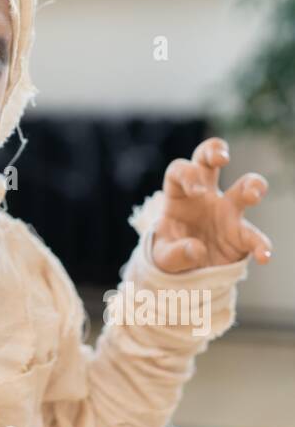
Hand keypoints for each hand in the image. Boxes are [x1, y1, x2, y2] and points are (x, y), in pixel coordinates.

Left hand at [151, 136, 271, 272]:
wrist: (187, 274)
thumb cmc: (172, 255)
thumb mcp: (163, 258)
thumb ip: (175, 254)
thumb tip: (196, 249)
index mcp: (179, 195)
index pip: (179, 170)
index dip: (188, 175)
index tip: (196, 191)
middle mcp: (204, 196)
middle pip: (208, 161)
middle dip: (215, 151)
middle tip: (222, 158)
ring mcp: (226, 212)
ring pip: (244, 187)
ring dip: (252, 185)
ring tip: (253, 195)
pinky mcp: (241, 235)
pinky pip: (254, 236)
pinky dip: (261, 245)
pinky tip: (263, 255)